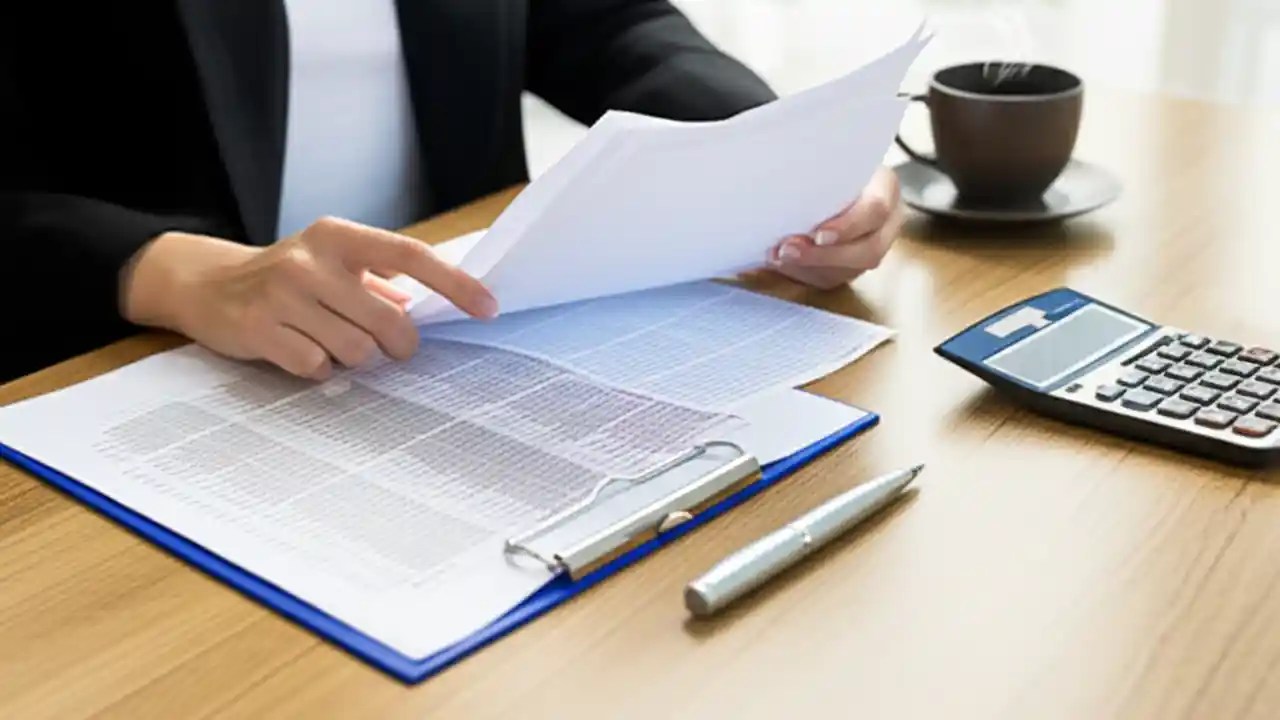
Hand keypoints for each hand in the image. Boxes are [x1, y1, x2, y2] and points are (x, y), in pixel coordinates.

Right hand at [121, 216, 496, 378]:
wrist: (205, 283)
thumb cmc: (287, 277)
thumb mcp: (334, 263)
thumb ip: (383, 279)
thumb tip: (433, 304)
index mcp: (339, 237)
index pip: (411, 255)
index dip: (455, 284)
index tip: (488, 307)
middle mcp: (311, 260)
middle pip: (390, 320)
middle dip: (399, 345)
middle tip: (389, 346)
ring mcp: (282, 294)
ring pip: (356, 350)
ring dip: (355, 357)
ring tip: (330, 340)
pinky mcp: (259, 328)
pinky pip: (317, 366)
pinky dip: (319, 368)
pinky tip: (301, 349)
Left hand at [767, 165, 903, 288]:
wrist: (836, 174)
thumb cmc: (829, 161)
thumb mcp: (831, 157)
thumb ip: (817, 168)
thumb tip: (782, 178)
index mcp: (887, 188)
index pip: (875, 210)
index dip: (847, 226)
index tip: (817, 234)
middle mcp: (888, 223)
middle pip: (867, 251)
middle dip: (823, 256)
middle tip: (786, 250)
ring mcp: (873, 247)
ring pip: (848, 271)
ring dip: (808, 267)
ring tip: (776, 257)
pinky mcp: (852, 266)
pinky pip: (831, 278)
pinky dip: (802, 273)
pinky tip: (781, 262)